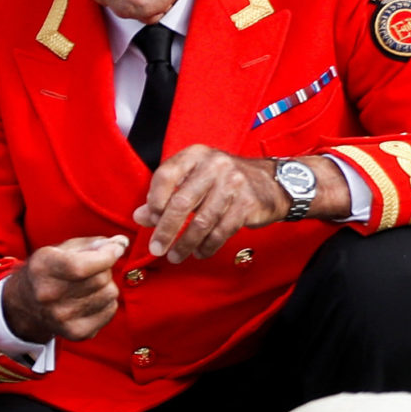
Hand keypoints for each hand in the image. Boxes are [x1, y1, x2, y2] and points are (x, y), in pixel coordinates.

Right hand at [3, 235, 130, 342]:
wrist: (26, 305)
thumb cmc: (49, 271)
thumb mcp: (61, 249)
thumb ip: (92, 244)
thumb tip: (121, 243)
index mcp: (42, 268)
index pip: (81, 266)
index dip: (106, 255)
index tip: (116, 248)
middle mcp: (48, 295)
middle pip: (100, 279)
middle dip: (106, 268)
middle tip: (97, 267)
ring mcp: (62, 318)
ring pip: (109, 294)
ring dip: (107, 285)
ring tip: (92, 285)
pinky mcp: (76, 332)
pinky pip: (110, 310)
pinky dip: (108, 301)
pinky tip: (93, 298)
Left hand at [135, 149, 340, 262]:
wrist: (271, 183)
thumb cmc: (223, 181)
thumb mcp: (194, 179)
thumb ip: (167, 195)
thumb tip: (139, 216)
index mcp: (196, 155)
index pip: (166, 174)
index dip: (154, 199)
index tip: (148, 219)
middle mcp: (215, 165)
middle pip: (182, 202)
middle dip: (166, 230)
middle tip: (156, 248)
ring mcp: (233, 184)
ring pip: (202, 222)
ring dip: (185, 244)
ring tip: (175, 256)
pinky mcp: (247, 204)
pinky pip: (221, 231)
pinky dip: (207, 246)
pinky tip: (199, 252)